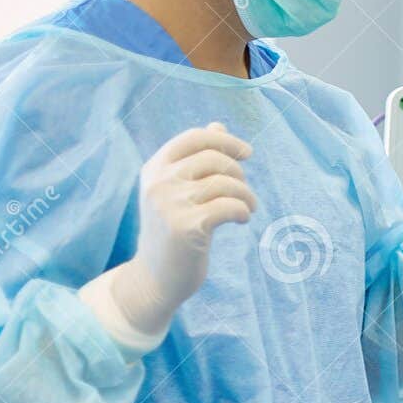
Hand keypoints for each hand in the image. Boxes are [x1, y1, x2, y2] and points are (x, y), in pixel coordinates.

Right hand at [110, 123, 256, 338]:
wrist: (156, 277)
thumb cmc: (173, 231)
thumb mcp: (177, 190)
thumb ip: (195, 158)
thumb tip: (218, 125)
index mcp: (155, 168)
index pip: (194, 138)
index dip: (225, 141)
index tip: (247, 153)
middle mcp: (159, 182)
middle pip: (214, 158)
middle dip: (239, 172)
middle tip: (244, 193)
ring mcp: (169, 204)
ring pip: (226, 183)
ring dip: (247, 195)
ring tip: (247, 209)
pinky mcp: (185, 226)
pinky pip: (229, 206)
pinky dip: (243, 211)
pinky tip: (242, 220)